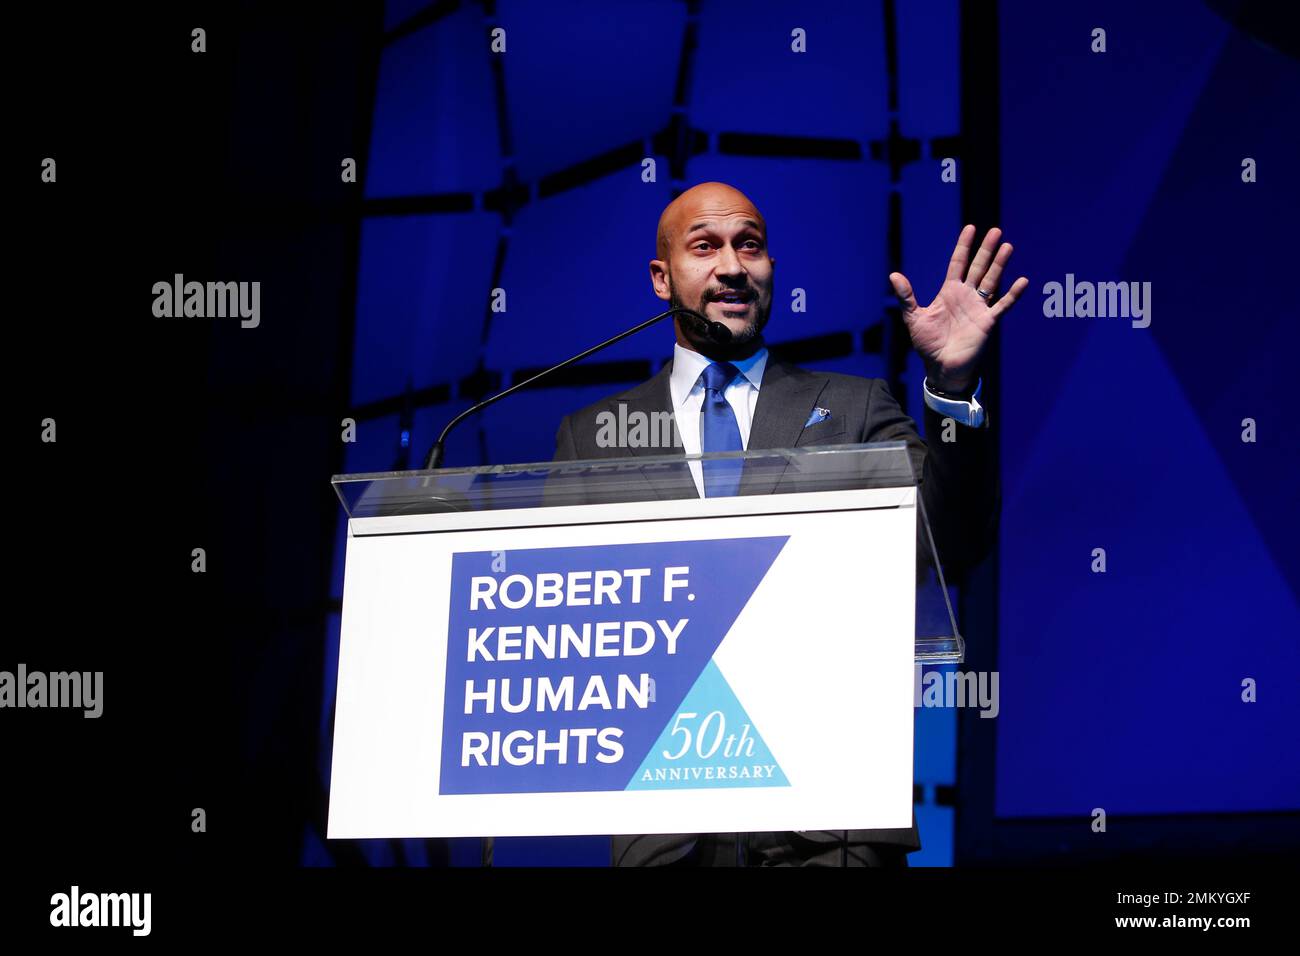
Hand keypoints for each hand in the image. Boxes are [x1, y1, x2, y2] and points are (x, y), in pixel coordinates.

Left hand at [889, 225, 1028, 392]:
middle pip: (978, 267)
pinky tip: (1022, 281)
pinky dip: (1013, 294)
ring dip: (999, 265)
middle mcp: (966, 296)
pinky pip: (1002, 305)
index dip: (964, 246)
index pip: (958, 263)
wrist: (940, 367)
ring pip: (992, 281)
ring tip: (1007, 247)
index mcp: (949, 292)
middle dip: (986, 250)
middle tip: (995, 231)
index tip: (970, 228)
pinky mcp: (987, 322)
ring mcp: (978, 307)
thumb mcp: (914, 318)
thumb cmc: (927, 344)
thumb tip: (894, 276)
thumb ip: (906, 297)